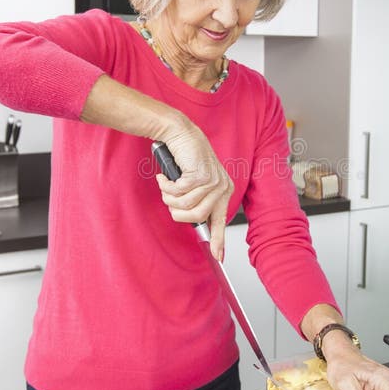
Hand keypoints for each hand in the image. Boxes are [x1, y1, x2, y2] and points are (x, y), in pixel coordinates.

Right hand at [157, 124, 232, 260]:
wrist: (180, 132)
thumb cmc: (186, 157)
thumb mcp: (196, 181)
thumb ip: (198, 200)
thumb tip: (195, 223)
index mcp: (223, 191)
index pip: (220, 221)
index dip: (217, 240)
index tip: (217, 256)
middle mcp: (222, 187)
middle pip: (197, 217)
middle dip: (177, 211)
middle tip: (169, 198)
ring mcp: (212, 181)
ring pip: (185, 206)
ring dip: (170, 197)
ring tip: (167, 184)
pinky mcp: (200, 175)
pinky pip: (178, 193)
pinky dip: (167, 186)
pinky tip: (165, 176)